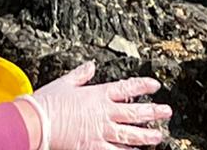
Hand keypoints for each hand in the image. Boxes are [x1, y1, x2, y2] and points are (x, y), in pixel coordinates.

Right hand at [24, 61, 168, 148]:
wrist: (39, 122)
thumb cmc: (50, 102)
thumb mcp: (66, 82)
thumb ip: (81, 74)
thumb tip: (91, 65)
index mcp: (98, 94)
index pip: (127, 88)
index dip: (143, 86)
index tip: (156, 86)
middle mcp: (105, 113)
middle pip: (135, 113)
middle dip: (154, 112)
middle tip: (167, 112)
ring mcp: (102, 131)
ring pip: (131, 134)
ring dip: (147, 136)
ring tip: (160, 136)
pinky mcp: (95, 147)